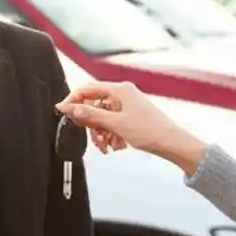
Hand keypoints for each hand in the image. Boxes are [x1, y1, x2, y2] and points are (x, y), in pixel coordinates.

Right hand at [56, 81, 208, 174]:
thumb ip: (90, 115)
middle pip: (95, 104)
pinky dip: (111, 134)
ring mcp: (128, 105)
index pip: (88, 89)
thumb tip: (69, 107)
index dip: (74, 100)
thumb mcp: (115, 124)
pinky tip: (116, 146)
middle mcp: (123, 94)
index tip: (63, 112)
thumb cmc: (148, 131)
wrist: (172, 143)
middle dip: (91, 123)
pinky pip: (113, 123)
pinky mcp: (132, 116)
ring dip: (101, 132)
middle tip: (93, 138)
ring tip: (106, 147)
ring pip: (103, 116)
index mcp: (120, 90)